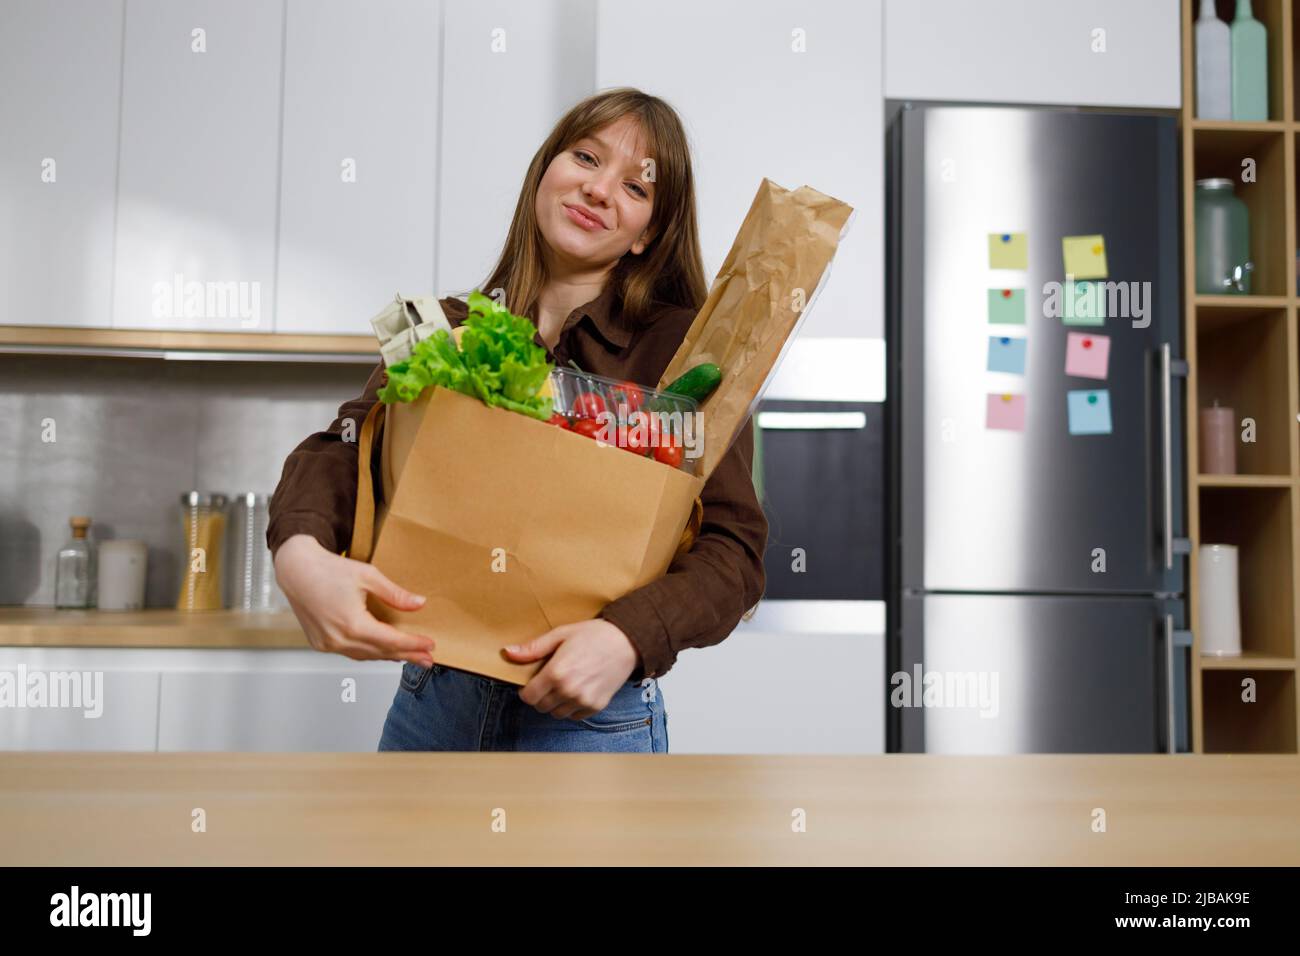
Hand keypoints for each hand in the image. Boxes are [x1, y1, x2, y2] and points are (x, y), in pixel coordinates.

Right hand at [273, 533, 435, 666]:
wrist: (296, 570)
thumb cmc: (329, 569)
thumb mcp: (368, 576)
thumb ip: (395, 594)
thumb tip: (419, 604)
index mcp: (352, 624)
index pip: (391, 641)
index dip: (413, 644)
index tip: (430, 645)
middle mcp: (338, 639)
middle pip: (381, 652)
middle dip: (407, 655)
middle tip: (427, 659)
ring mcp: (327, 644)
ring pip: (366, 655)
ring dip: (389, 656)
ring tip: (410, 657)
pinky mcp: (320, 643)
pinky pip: (351, 653)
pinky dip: (369, 652)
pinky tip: (383, 651)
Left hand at [503, 619, 639, 720]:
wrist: (627, 642)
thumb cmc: (593, 635)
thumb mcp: (561, 634)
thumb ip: (534, 648)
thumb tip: (508, 653)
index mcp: (556, 673)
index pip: (528, 697)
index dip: (526, 690)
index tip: (532, 683)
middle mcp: (568, 690)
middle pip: (541, 707)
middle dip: (540, 696)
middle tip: (549, 682)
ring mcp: (583, 700)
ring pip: (556, 714)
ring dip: (555, 703)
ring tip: (564, 685)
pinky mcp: (596, 706)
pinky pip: (574, 716)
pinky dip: (572, 707)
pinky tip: (577, 690)